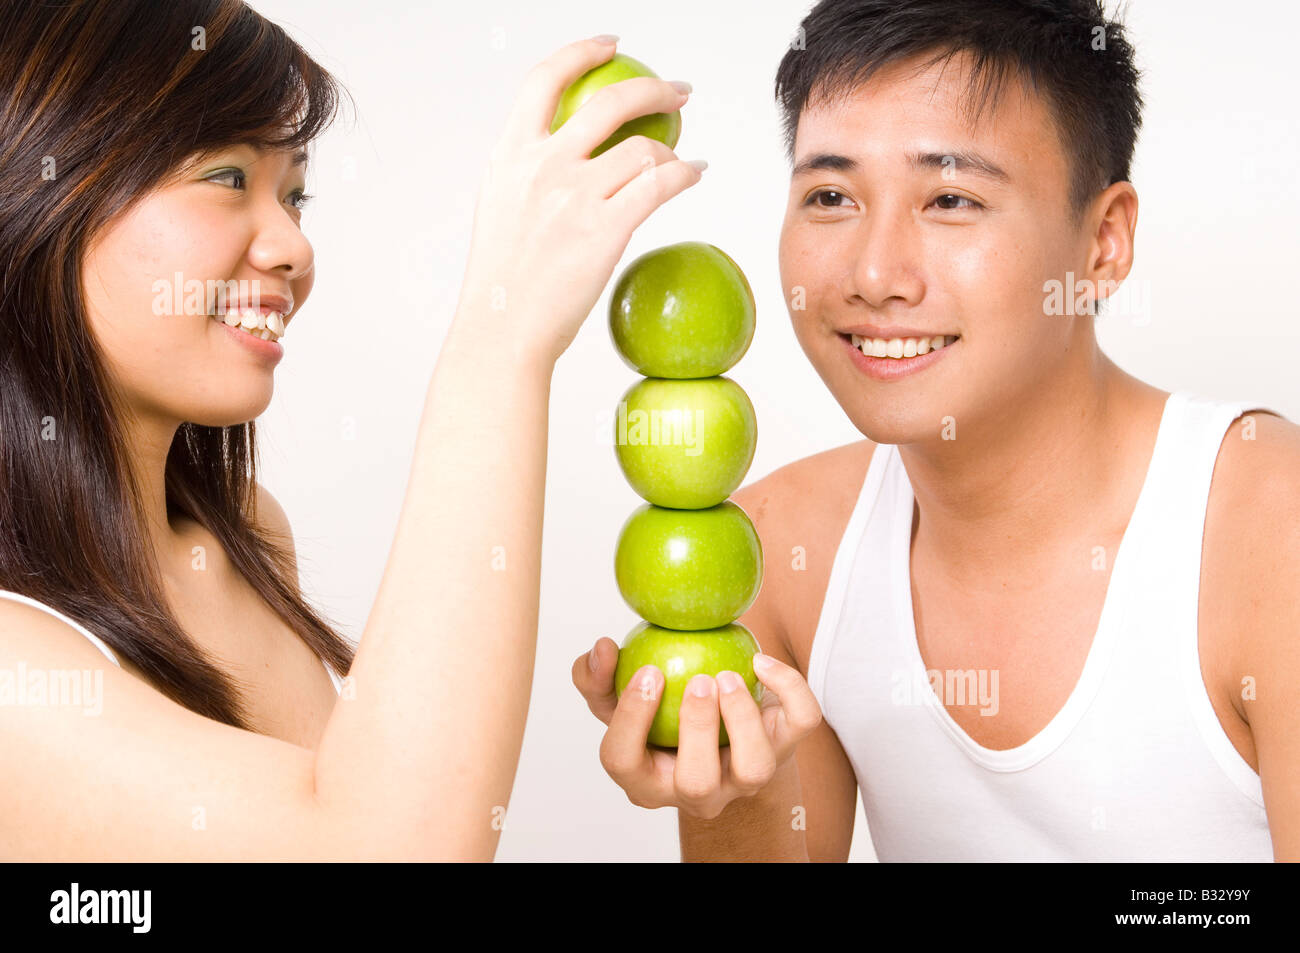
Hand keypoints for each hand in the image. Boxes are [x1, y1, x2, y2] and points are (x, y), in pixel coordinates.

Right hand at [453, 36, 703, 369]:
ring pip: (643, 147)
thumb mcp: (501, 210)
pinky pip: (660, 185)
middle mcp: (541, 166)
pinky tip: (694, 174)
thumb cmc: (503, 285)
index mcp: (510, 156)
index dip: (582, 52)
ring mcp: (574, 196)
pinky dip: (685, 173)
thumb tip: (564, 154)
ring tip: (682, 160)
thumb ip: (529, 175)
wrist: (502, 330)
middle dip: (654, 88)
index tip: (611, 45)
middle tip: (679, 92)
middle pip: (609, 101)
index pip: (544, 81)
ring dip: (672, 148)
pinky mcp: (605, 229)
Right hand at [572, 637, 822, 818]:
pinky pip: (801, 725)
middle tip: (700, 680)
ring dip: (744, 720)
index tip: (647, 672)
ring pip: (755, 771)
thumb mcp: (617, 695)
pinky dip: (791, 690)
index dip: (631, 720)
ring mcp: (743, 777)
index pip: (624, 763)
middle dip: (699, 732)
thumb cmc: (658, 711)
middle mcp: (697, 791)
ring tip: (728, 675)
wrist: (714, 717)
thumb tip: (603, 649)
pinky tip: (761, 662)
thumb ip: (597, 675)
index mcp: (646, 778)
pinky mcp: (784, 748)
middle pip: (697, 785)